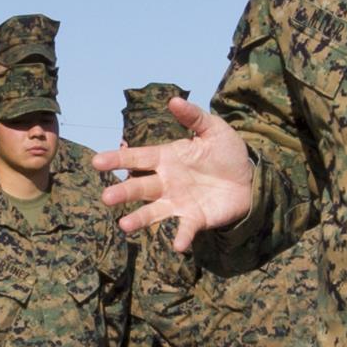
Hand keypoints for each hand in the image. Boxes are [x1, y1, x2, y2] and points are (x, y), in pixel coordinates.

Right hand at [94, 99, 256, 245]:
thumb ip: (194, 117)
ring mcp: (178, 202)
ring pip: (153, 211)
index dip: (118, 159)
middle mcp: (166, 182)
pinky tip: (177, 245)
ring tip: (124, 225)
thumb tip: (174, 100)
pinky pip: (185, 228)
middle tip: (106, 197)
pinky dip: (181, 236)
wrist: (249, 179)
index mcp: (166, 158)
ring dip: (139, 219)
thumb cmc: (226, 153)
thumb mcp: (213, 129)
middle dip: (122, 192)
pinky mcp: (194, 219)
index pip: (138, 158)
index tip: (97, 161)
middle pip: (139, 187)